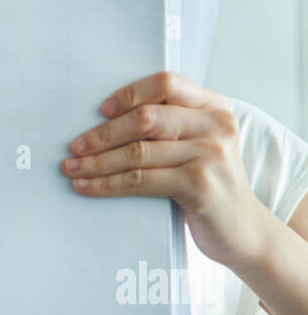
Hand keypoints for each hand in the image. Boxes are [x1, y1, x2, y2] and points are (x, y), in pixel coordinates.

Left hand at [60, 70, 262, 267]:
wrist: (243, 230)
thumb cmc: (209, 183)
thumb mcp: (199, 145)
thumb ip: (171, 126)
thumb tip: (106, 120)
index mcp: (214, 106)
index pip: (166, 84)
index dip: (130, 94)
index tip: (101, 110)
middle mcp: (216, 125)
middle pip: (147, 119)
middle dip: (104, 133)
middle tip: (74, 146)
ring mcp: (210, 155)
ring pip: (138, 152)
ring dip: (97, 162)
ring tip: (72, 168)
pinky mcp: (199, 186)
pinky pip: (141, 181)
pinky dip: (108, 184)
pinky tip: (87, 187)